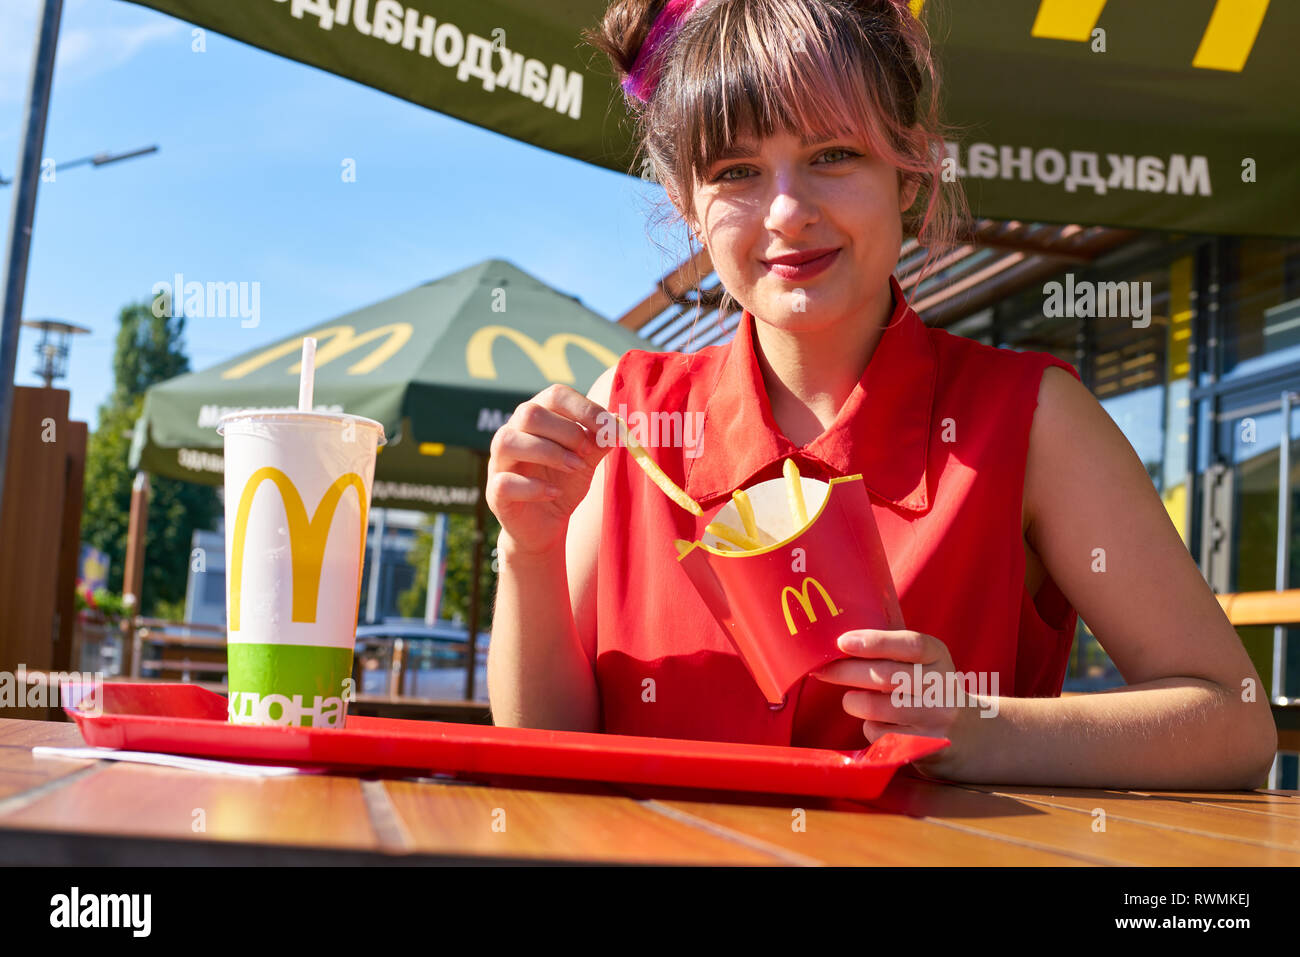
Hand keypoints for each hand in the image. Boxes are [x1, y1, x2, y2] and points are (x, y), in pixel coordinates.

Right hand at [486, 383, 610, 557]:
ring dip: (549, 453)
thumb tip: (616, 425)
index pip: (555, 395)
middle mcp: (512, 432)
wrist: (546, 524)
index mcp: (538, 417)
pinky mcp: (495, 491)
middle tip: (588, 452)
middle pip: (530, 414)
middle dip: (567, 432)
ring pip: (509, 441)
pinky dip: (534, 487)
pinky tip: (555, 493)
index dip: (585, 408)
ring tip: (575, 469)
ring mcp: (499, 462)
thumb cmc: (564, 483)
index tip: (609, 428)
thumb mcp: (587, 460)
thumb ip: (599, 442)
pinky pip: (505, 482)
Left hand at [809, 629, 993, 780]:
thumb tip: (837, 645)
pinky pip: (879, 732)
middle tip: (822, 669)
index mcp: (938, 656)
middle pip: (885, 676)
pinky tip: (878, 722)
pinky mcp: (924, 745)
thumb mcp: (923, 663)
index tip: (842, 642)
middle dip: (845, 671)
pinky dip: (869, 726)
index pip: (909, 644)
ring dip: (853, 702)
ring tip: (852, 699)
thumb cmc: (928, 689)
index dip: (874, 642)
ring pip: (877, 707)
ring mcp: (935, 718)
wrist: (970, 734)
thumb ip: (891, 652)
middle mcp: (941, 686)